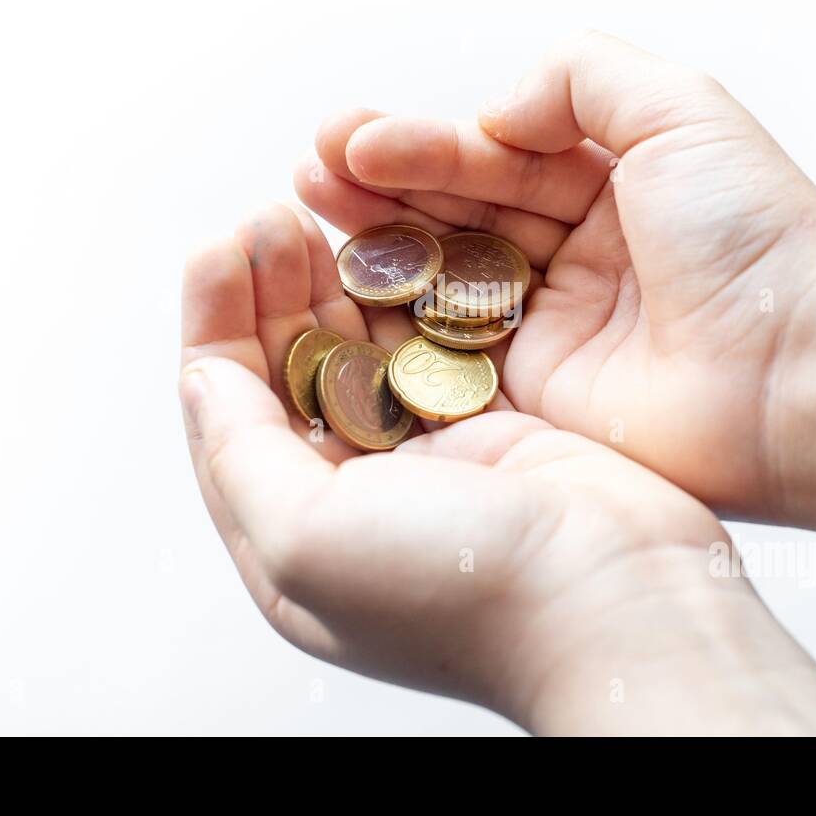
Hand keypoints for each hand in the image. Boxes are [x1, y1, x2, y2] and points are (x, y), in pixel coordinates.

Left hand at [179, 204, 815, 732]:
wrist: (616, 603)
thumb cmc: (457, 589)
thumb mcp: (305, 540)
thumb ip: (239, 454)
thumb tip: (200, 378)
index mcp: (298, 531)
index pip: (232, 408)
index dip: (217, 322)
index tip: (221, 245)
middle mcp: (359, 493)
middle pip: (296, 368)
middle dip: (274, 288)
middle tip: (274, 214)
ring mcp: (431, 456)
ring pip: (366, 346)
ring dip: (338, 280)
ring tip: (318, 211)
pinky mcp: (498, 423)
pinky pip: (438, 341)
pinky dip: (413, 293)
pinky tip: (399, 243)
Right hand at [296, 30, 815, 521]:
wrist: (805, 375)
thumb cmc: (756, 237)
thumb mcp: (678, 110)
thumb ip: (582, 77)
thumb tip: (495, 110)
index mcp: (612, 186)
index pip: (496, 158)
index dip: (423, 145)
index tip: (353, 140)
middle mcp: (577, 257)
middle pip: (458, 215)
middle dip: (381, 190)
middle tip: (310, 174)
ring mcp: (555, 332)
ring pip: (446, 280)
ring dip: (376, 249)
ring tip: (306, 214)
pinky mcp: (541, 400)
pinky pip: (455, 354)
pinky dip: (398, 325)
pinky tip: (344, 295)